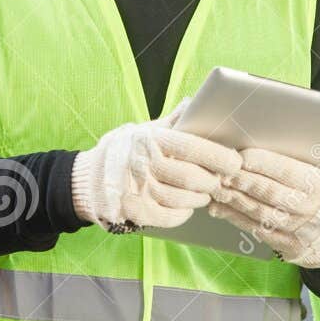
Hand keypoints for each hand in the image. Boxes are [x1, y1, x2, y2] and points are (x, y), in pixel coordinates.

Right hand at [71, 102, 243, 232]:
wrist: (85, 181)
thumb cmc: (120, 152)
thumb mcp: (141, 130)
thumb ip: (170, 121)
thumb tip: (195, 104)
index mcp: (150, 140)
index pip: (192, 147)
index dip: (218, 156)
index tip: (234, 162)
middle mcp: (144, 164)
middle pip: (193, 178)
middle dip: (212, 180)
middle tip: (219, 179)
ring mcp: (139, 190)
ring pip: (184, 199)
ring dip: (200, 198)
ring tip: (203, 192)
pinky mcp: (137, 212)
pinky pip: (172, 216)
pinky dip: (184, 212)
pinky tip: (185, 205)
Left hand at [208, 147, 319, 268]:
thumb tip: (306, 125)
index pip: (290, 173)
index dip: (264, 163)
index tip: (243, 154)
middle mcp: (312, 211)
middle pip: (270, 193)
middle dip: (243, 179)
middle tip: (221, 167)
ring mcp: (299, 232)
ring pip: (259, 212)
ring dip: (234, 198)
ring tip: (216, 184)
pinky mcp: (286, 246)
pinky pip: (257, 231)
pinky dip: (235, 219)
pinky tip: (219, 207)